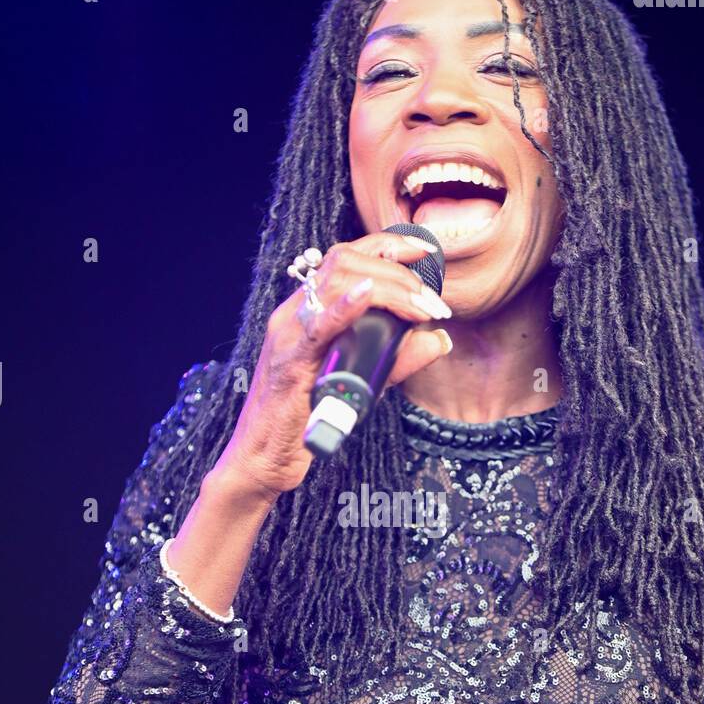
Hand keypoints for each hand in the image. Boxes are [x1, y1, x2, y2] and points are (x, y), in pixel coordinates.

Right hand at [211, 231, 453, 502]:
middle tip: (434, 300)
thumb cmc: (306, 421)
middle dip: (398, 272)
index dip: (386, 244)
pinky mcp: (288, 363)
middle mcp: (294, 313)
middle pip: (345, 261)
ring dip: (389, 289)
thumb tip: (440, 339)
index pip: (345, 257)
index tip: (425, 250)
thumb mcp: (360, 382)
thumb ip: (397, 360)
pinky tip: (368, 294)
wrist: (264, 459)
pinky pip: (316, 326)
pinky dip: (344, 307)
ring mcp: (288, 335)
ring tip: (421, 308)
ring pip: (335, 282)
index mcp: (307, 311)